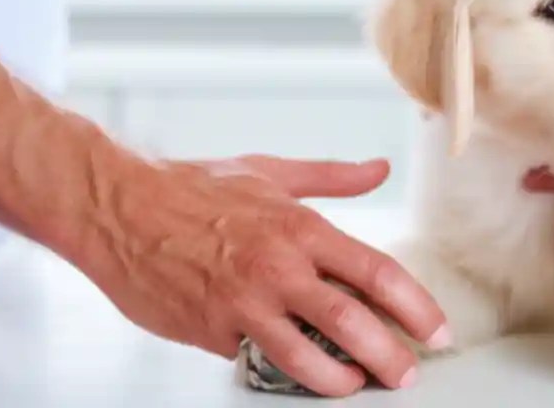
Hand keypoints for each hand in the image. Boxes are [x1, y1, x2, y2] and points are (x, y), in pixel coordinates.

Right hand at [71, 151, 449, 396]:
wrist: (118, 206)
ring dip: (342, 381)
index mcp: (301, 226)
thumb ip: (332, 176)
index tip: (436, 329)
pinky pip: (260, 362)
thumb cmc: (192, 186)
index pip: (378, 273)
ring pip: (309, 357)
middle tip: (407, 373)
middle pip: (354, 323)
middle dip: (391, 356)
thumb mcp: (270, 171)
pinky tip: (304, 378)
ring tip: (358, 385)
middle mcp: (278, 267)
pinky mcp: (212, 331)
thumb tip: (378, 168)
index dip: (417, 306)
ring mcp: (244, 303)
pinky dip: (287, 374)